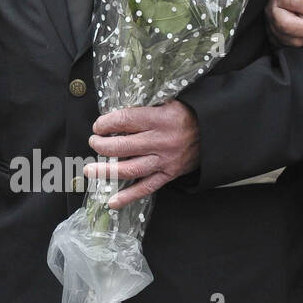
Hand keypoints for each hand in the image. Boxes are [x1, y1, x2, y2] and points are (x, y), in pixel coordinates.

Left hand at [84, 100, 199, 207]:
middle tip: (93, 143)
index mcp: (159, 118)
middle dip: (101, 145)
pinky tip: (112, 200)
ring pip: (130, 169)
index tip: (98, 126)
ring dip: (106, 171)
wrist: (212, 131)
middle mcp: (161, 141)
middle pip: (122, 146)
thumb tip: (113, 116)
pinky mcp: (169, 174)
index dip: (105, 124)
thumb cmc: (184, 114)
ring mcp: (165, 160)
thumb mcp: (165, 102)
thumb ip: (141, 108)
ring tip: (90, 170)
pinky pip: (146, 188)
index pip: (124, 120)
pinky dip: (128, 196)